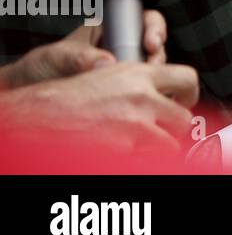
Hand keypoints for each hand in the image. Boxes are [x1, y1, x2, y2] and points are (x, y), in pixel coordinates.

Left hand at [0, 10, 170, 89]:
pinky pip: (145, 89)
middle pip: (155, 45)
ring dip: (154, 77)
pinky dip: (149, 95)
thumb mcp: (58, 56)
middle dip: (158, 56)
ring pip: (154, 68)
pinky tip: (145, 102)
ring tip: (144, 89)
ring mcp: (124, 68)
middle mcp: (121, 46)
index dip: (154, 29)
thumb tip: (107, 63)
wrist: (28, 91)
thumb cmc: (41, 67)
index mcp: (109, 29)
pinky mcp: (124, 90)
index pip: (144, 20)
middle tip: (151, 69)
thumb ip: (80, 57)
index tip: (151, 44)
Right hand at [0, 61, 199, 154]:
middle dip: (176, 127)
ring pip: (170, 144)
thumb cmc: (66, 97)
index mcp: (139, 75)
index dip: (190, 94)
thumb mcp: (107, 75)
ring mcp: (134, 126)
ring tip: (139, 144)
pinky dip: (139, 159)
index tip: (186, 101)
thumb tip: (161, 91)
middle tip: (163, 130)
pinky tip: (124, 152)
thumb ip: (138, 82)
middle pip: (184, 117)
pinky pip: (146, 159)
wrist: (39, 116)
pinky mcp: (124, 150)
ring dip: (158, 147)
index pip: (187, 78)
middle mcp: (141, 98)